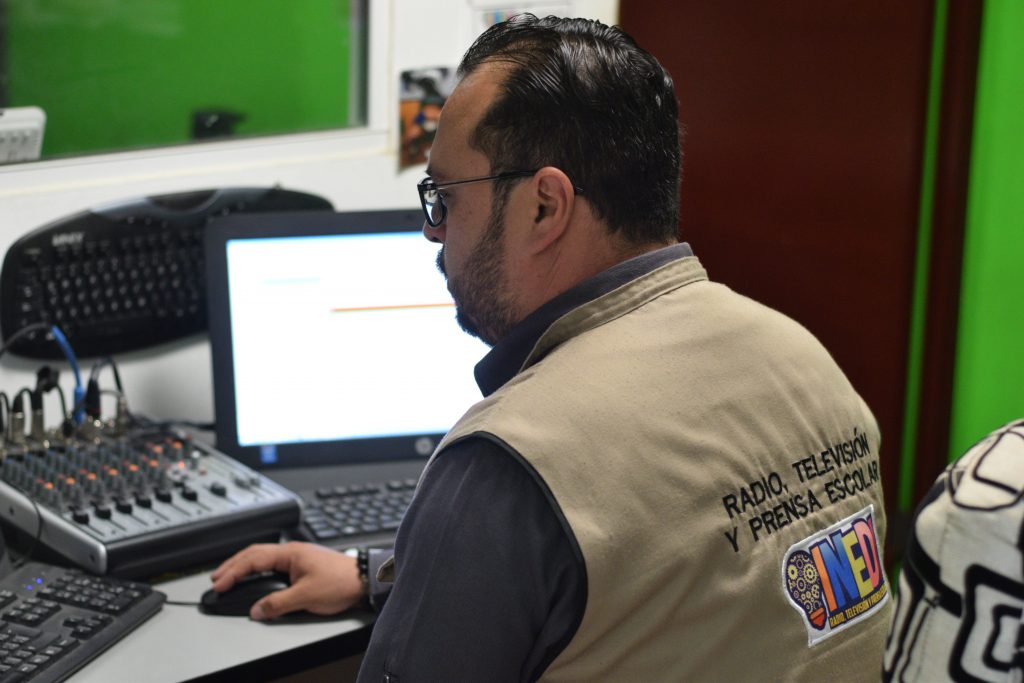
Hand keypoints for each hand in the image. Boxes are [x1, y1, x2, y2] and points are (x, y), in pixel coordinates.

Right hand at [210, 541, 364, 619]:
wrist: (364, 579)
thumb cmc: (341, 581)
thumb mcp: (306, 596)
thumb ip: (278, 604)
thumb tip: (257, 610)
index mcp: (290, 553)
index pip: (253, 559)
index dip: (233, 571)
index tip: (219, 583)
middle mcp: (292, 552)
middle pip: (254, 554)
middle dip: (233, 565)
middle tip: (216, 579)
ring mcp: (297, 558)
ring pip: (263, 558)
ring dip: (244, 566)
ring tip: (229, 578)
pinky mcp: (302, 566)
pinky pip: (273, 565)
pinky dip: (258, 571)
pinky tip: (254, 578)